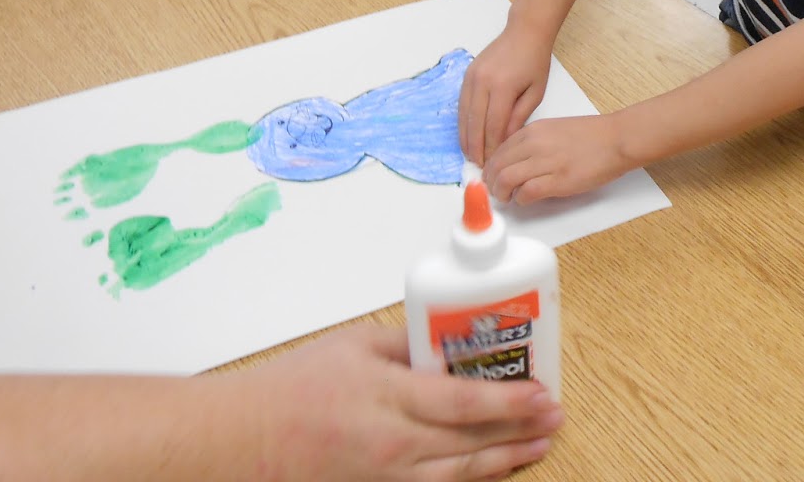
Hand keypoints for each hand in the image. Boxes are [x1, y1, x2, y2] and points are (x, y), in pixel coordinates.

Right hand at [247, 325, 562, 480]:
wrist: (247, 440)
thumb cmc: (295, 388)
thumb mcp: (354, 345)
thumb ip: (407, 342)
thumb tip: (453, 336)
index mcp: (387, 396)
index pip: (462, 399)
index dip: (509, 398)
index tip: (542, 391)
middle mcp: (393, 443)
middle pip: (472, 440)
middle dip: (520, 428)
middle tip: (555, 416)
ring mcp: (387, 477)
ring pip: (462, 474)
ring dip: (506, 459)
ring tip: (540, 445)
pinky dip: (471, 480)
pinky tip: (495, 469)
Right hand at [459, 24, 554, 166]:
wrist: (524, 33)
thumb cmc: (535, 62)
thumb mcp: (535, 93)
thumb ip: (519, 117)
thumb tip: (504, 142)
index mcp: (502, 87)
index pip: (493, 126)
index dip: (491, 148)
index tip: (492, 163)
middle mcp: (482, 82)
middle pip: (474, 123)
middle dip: (476, 147)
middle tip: (478, 166)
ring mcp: (471, 77)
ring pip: (464, 115)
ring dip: (465, 137)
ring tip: (469, 155)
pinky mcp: (467, 75)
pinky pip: (461, 104)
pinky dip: (463, 122)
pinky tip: (466, 134)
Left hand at [483, 113, 632, 204]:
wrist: (616, 139)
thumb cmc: (591, 136)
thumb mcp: (553, 129)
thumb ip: (533, 142)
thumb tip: (516, 161)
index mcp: (532, 131)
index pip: (499, 150)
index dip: (491, 167)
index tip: (491, 177)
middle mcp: (534, 144)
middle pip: (497, 166)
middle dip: (491, 182)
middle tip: (494, 191)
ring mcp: (546, 162)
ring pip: (506, 179)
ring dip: (501, 193)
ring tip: (506, 198)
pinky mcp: (558, 180)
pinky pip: (526, 192)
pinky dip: (521, 199)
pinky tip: (525, 200)